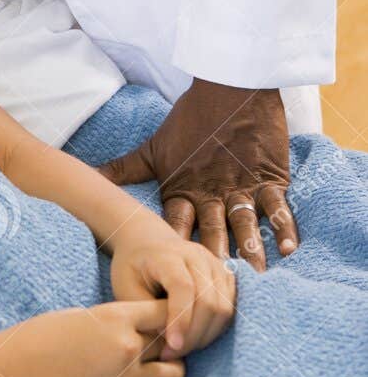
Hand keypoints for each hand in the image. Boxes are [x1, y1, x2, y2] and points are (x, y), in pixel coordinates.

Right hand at [0, 300, 184, 376]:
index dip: (169, 312)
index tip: (166, 315)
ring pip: (174, 370)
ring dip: (172, 365)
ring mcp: (126, 376)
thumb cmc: (38, 338)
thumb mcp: (79, 316)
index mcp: (114, 316)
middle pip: (172, 338)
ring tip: (158, 363)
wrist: (15, 373)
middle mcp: (127, 344)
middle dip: (173, 337)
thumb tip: (132, 325)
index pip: (164, 310)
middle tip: (167, 338)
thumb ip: (112, 320)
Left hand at [99, 79, 295, 270]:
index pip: (176, 225)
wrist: (230, 84)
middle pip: (213, 232)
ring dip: (250, 252)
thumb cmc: (190, 118)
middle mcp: (212, 192)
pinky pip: (279, 205)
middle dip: (214, 261)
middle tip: (216, 292)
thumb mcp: (154, 147)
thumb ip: (124, 169)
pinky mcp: (270, 177)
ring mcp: (242, 186)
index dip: (174, 249)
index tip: (172, 277)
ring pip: (245, 224)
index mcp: (183, 188)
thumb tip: (88, 175)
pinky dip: (284, 226)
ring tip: (254, 279)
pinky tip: (289, 249)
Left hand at [109, 224, 235, 358]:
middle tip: (171, 354)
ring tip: (181, 348)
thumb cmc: (133, 268)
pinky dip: (216, 328)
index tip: (171, 347)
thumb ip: (145, 312)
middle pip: (208, 301)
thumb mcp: (125, 287)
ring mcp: (214, 264)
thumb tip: (166, 343)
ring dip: (205, 335)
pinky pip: (230, 308)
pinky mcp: (225, 275)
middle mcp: (196, 255)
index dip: (181, 320)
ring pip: (224, 307)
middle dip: (193, 335)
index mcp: (168, 254)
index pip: (183, 287)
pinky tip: (195, 337)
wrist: (146, 243)